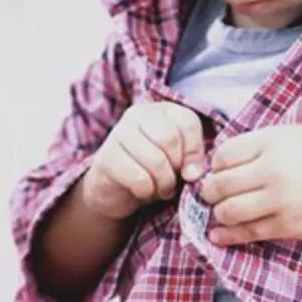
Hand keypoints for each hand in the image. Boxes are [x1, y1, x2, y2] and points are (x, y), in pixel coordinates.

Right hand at [81, 102, 205, 220]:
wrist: (114, 189)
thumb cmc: (152, 170)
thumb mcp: (177, 161)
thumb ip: (191, 160)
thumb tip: (193, 173)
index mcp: (160, 110)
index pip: (188, 122)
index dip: (194, 152)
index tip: (191, 172)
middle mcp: (137, 115)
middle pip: (170, 139)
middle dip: (177, 168)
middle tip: (173, 181)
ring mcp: (119, 133)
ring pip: (156, 161)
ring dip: (164, 184)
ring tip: (160, 188)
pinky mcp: (107, 157)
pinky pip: (139, 178)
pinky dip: (147, 191)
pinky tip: (142, 190)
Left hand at [198, 124, 301, 245]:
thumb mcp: (288, 134)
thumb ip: (253, 145)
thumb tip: (218, 164)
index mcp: (271, 145)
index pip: (223, 156)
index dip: (215, 164)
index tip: (218, 169)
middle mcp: (272, 173)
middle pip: (220, 185)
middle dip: (209, 191)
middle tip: (209, 192)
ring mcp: (279, 203)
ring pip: (229, 212)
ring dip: (218, 212)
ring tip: (221, 208)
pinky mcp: (287, 228)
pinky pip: (248, 234)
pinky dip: (227, 235)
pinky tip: (218, 234)